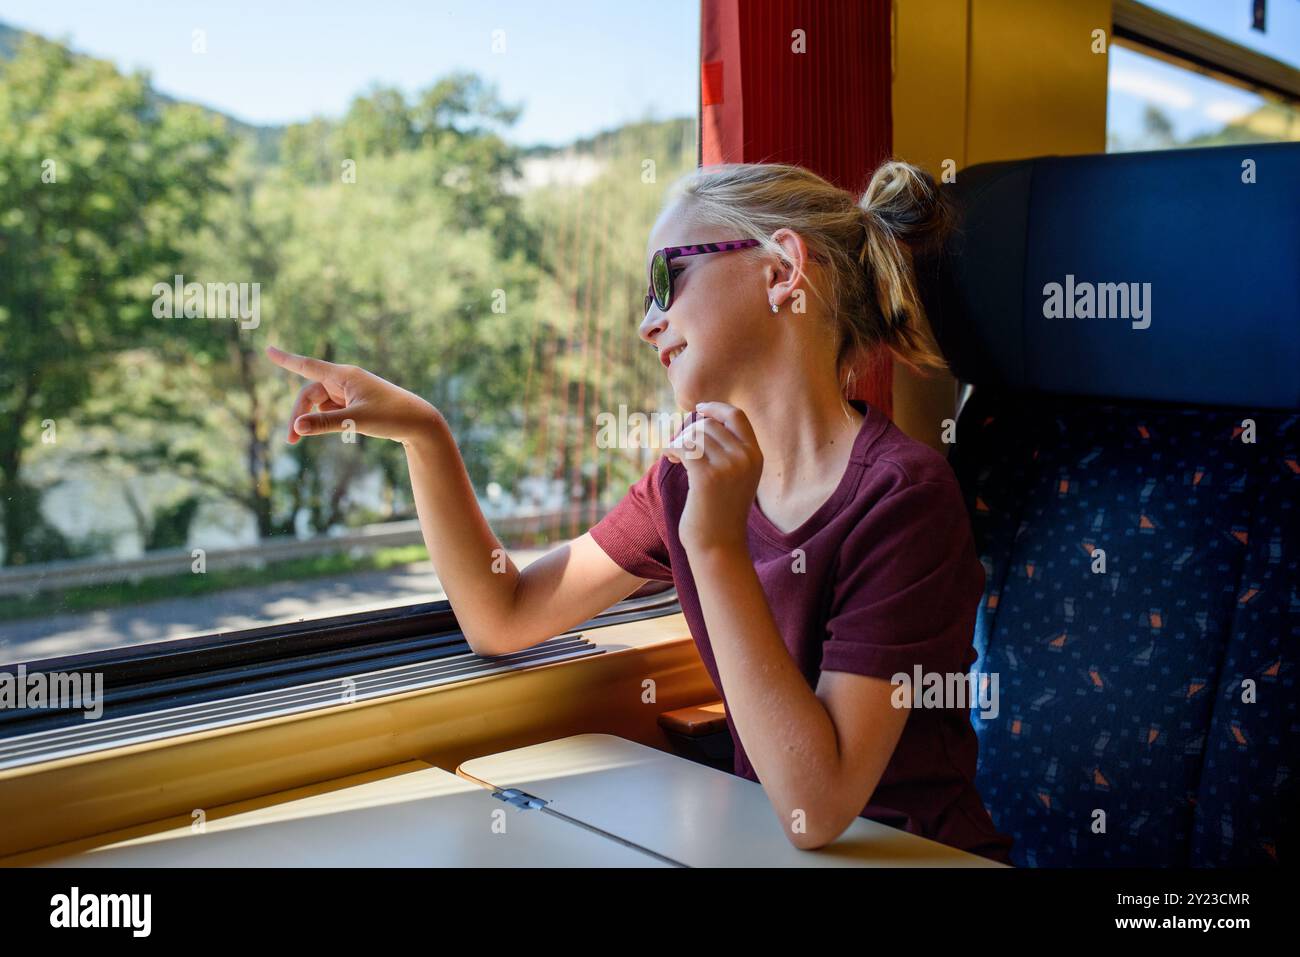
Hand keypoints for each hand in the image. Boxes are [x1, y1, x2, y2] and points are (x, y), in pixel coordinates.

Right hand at [265, 345, 439, 445]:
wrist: (419, 422)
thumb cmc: (391, 417)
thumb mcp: (356, 421)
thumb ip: (325, 424)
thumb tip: (297, 426)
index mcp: (344, 375)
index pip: (307, 366)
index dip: (286, 359)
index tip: (267, 349)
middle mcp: (345, 380)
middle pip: (310, 394)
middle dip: (299, 415)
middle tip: (290, 441)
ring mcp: (350, 391)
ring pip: (320, 404)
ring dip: (313, 420)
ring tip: (318, 439)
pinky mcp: (356, 402)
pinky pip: (332, 410)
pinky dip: (328, 421)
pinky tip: (344, 432)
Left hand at [664, 401, 762, 555]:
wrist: (718, 546)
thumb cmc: (720, 512)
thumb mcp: (734, 477)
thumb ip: (728, 451)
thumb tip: (703, 420)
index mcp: (756, 456)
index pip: (737, 416)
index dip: (715, 408)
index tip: (698, 408)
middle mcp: (746, 458)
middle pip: (710, 425)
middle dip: (690, 432)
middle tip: (680, 449)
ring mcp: (729, 467)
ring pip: (696, 435)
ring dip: (680, 442)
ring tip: (676, 456)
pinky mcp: (707, 477)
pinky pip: (684, 447)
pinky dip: (673, 448)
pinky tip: (670, 458)